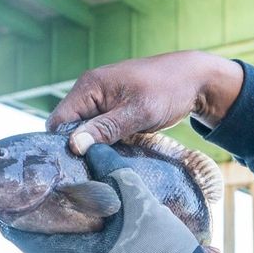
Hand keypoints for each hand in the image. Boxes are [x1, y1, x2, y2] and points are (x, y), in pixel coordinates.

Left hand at [0, 144, 226, 252]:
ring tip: (58, 207)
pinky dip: (76, 242)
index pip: (26, 239)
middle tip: (31, 197)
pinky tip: (89, 227)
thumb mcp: (139, 201)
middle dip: (35, 222)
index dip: (10, 220)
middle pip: (42, 245)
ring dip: (57, 233)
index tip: (1, 202)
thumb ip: (112, 170)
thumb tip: (91, 145)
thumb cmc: (160, 249)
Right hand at [48, 50, 243, 154]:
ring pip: (86, 131)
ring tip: (103, 168)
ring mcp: (102, 101)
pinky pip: (100, 130)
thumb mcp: (138, 112)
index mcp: (89, 86)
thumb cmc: (168, 90)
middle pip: (69, 128)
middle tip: (91, 172)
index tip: (75, 167)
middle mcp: (90, 92)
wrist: (195, 80)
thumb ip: (106, 128)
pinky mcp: (114, 110)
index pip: (58, 121)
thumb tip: (74, 145)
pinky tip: (114, 158)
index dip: (63, 144)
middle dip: (78, 149)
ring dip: (94, 148)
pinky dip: (106, 143)